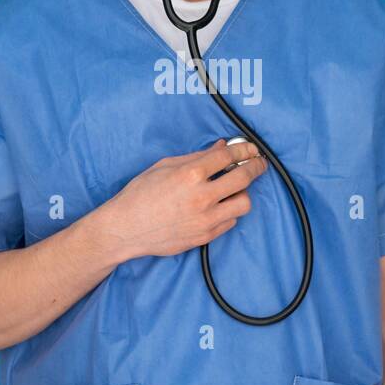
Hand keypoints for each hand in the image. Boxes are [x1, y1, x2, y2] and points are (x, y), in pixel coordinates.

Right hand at [97, 139, 267, 260]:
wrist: (126, 229)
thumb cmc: (140, 194)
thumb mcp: (165, 166)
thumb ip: (197, 157)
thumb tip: (221, 147)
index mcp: (190, 174)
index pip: (229, 156)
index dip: (244, 148)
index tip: (249, 148)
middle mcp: (201, 197)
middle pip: (244, 178)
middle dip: (256, 166)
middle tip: (258, 163)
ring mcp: (205, 220)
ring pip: (244, 203)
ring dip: (243, 192)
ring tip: (235, 188)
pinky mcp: (205, 237)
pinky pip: (230, 221)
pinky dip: (228, 211)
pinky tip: (219, 205)